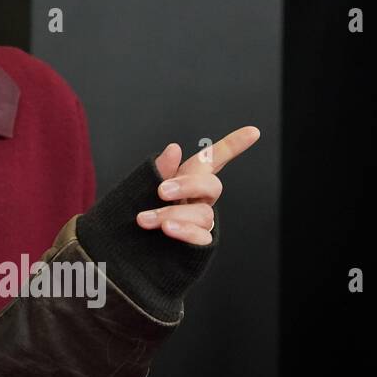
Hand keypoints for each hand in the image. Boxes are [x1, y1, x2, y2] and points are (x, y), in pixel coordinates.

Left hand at [134, 126, 260, 246]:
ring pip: (202, 213)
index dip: (233, 145)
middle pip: (212, 186)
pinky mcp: (198, 243)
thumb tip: (174, 148)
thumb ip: (159, 170)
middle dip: (187, 185)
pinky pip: (201, 236)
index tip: (253, 131)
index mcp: (187, 179)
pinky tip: (167, 229)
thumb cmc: (134, 211)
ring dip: (171, 214)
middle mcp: (199, 199)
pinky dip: (184, 231)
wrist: (122, 245)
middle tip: (161, 191)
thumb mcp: (141, 187)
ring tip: (144, 219)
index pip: (213, 160)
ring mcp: (201, 222)